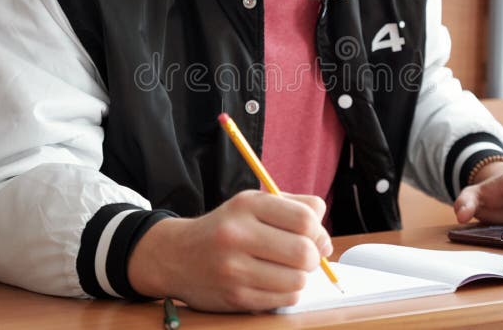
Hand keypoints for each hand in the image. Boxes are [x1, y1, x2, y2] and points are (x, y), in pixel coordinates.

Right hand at [127, 190, 331, 311]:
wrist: (177, 255)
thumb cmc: (227, 227)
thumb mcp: (254, 204)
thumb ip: (296, 208)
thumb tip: (326, 241)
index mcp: (247, 205)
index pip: (305, 219)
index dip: (318, 231)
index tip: (314, 237)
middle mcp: (238, 235)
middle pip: (305, 252)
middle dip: (313, 257)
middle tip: (304, 256)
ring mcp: (234, 269)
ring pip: (298, 280)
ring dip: (301, 276)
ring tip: (287, 269)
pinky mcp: (235, 297)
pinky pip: (284, 299)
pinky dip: (288, 292)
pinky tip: (275, 282)